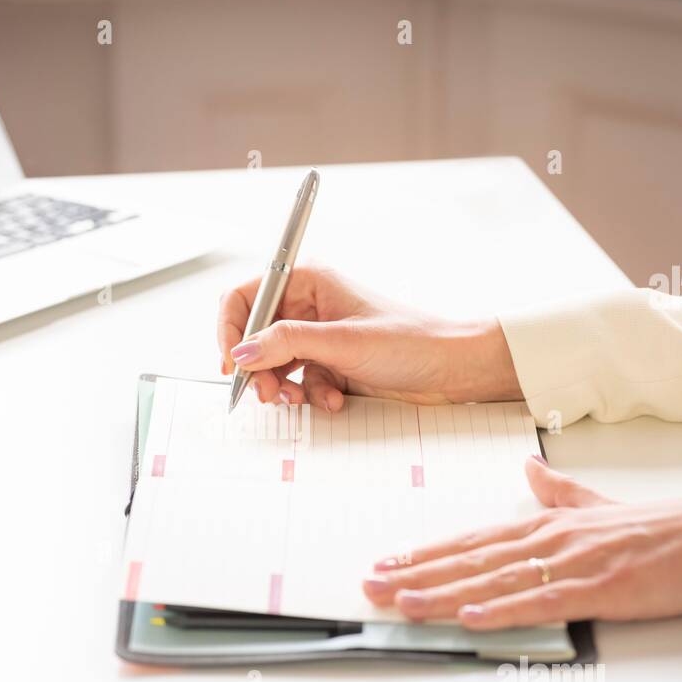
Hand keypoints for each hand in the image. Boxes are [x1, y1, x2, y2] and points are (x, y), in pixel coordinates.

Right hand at [217, 266, 521, 409]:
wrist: (450, 370)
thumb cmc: (409, 341)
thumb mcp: (343, 342)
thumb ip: (287, 344)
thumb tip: (242, 352)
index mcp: (308, 282)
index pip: (245, 297)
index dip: (231, 330)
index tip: (233, 363)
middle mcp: (307, 307)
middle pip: (254, 335)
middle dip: (257, 367)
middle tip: (264, 393)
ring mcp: (317, 337)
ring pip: (272, 363)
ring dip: (281, 386)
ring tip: (300, 399)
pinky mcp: (328, 364)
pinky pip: (297, 382)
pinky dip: (309, 395)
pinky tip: (334, 399)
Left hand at [362, 457, 681, 629]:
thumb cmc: (663, 526)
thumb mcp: (600, 504)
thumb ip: (560, 490)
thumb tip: (529, 467)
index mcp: (547, 523)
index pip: (472, 540)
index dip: (425, 552)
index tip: (387, 560)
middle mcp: (549, 539)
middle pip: (469, 560)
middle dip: (415, 573)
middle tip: (370, 585)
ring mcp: (573, 564)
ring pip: (494, 581)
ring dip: (444, 594)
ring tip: (401, 603)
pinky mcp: (600, 589)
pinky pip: (542, 603)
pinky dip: (504, 610)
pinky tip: (470, 618)